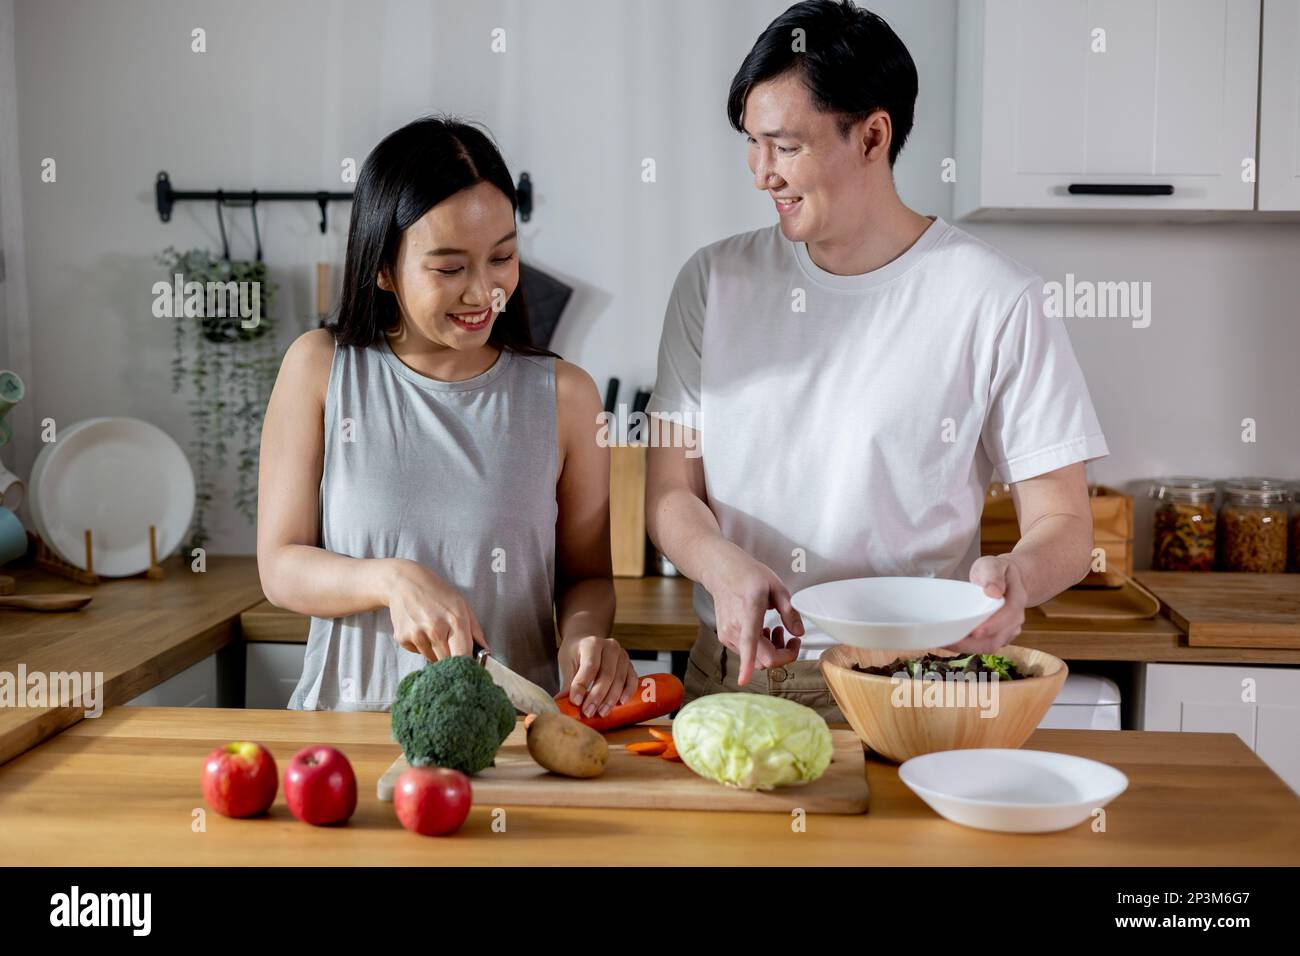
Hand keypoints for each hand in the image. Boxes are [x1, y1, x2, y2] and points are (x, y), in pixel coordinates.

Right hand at [383, 559, 487, 660]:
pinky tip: (420, 629)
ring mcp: (417, 634)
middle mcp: (436, 629)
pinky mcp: (402, 638)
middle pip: (448, 661)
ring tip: (433, 631)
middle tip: (449, 643)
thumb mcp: (462, 605)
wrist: (405, 582)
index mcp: (455, 620)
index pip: (464, 655)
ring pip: (432, 659)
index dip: (467, 665)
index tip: (468, 667)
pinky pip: (417, 653)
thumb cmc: (438, 594)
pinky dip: (421, 646)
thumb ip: (476, 631)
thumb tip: (486, 654)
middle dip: (451, 657)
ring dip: (435, 652)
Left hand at [557, 635, 638, 718]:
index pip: (589, 666)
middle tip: (588, 712)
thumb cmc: (576, 653)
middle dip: (597, 696)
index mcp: (592, 644)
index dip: (582, 685)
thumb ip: (568, 683)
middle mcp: (610, 647)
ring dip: (611, 699)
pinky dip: (628, 692)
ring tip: (601, 713)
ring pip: (619, 679)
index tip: (576, 702)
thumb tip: (560, 703)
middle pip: (606, 674)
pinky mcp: (630, 664)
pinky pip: (632, 680)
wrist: (587, 641)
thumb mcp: (568, 663)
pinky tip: (621, 703)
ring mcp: (622, 655)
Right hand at [702, 542, 803, 686]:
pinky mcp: (725, 638)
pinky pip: (747, 653)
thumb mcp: (776, 587)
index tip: (743, 680)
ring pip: (755, 660)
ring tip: (775, 629)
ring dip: (771, 651)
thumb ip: (790, 611)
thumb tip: (798, 633)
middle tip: (789, 636)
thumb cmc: (747, 575)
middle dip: (781, 654)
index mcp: (749, 611)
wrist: (722, 571)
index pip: (749, 643)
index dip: (747, 665)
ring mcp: (728, 634)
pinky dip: (759, 649)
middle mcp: (735, 627)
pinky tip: (762, 630)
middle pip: (761, 660)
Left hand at [947, 555, 1026, 652]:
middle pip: (998, 638)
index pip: (1008, 616)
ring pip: (991, 646)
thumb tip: (993, 592)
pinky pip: (985, 646)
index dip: (992, 625)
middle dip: (974, 644)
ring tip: (947, 643)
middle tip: (951, 641)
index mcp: (1017, 599)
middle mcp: (1016, 619)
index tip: (975, 631)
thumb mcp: (992, 564)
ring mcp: (1008, 630)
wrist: (1005, 579)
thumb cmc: (996, 571)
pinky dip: (970, 647)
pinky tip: (953, 642)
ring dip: (969, 648)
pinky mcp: (998, 636)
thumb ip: (993, 576)